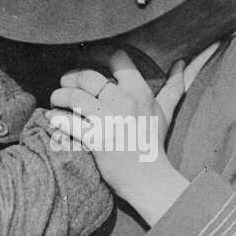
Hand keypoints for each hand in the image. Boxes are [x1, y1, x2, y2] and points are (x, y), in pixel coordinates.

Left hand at [49, 50, 189, 224]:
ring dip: (59, 96)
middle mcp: (124, 102)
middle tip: (65, 84)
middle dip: (70, 77)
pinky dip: (56, 118)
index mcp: (140, 92)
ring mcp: (109, 121)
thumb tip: (182, 63)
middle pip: (87, 76)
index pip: (117, 59)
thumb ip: (174, 86)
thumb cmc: (154, 144)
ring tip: (56, 100)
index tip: (87, 58)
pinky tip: (53, 119)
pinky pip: (67, 122)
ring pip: (72, 96)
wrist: (149, 180)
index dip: (98, 55)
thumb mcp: (165, 112)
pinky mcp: (95, 140)